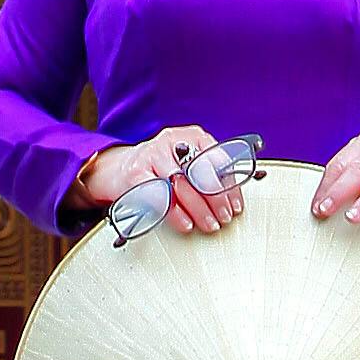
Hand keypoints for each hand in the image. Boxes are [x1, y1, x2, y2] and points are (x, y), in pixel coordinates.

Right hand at [81, 129, 244, 234]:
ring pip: (181, 184)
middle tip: (224, 218)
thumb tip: (235, 201)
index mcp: (192, 135)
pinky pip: (159, 195)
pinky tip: (186, 223)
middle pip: (200, 170)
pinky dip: (175, 213)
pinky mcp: (135, 173)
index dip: (229, 185)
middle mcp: (173, 140)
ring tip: (209, 224)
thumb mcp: (189, 163)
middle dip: (216, 198)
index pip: (218, 158)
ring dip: (199, 209)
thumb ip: (210, 174)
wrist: (122, 168)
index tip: (236, 207)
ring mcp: (152, 155)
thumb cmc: (164, 169)